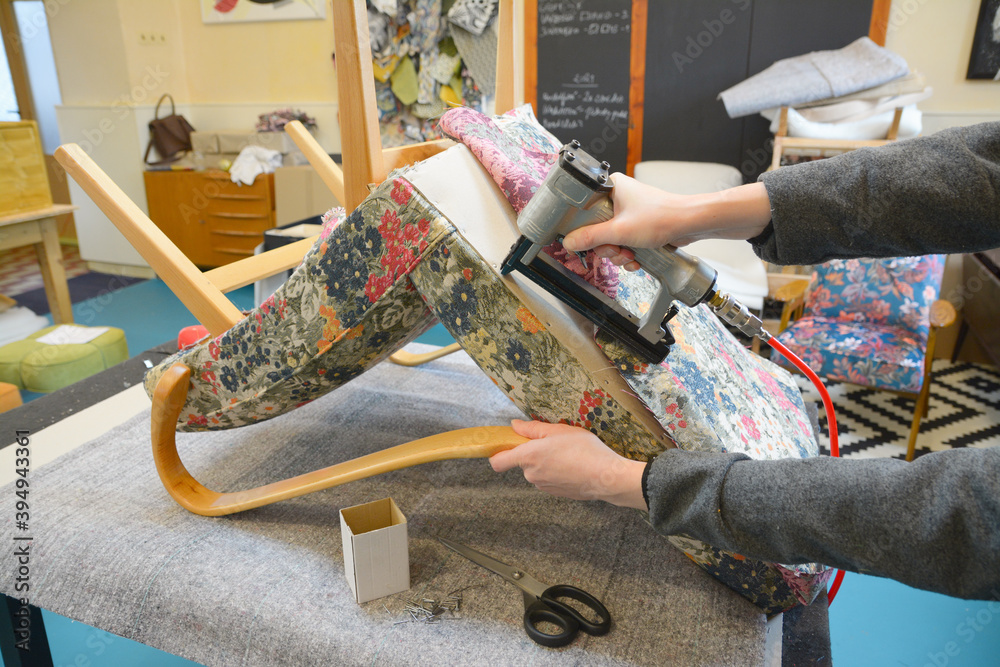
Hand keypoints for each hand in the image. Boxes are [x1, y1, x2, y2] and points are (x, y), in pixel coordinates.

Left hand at [490, 419, 647, 509]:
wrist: (607, 477)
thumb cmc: (585, 450)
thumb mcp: (559, 430)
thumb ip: (532, 428)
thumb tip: (514, 426)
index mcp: (528, 457)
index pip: (498, 462)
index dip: (497, 453)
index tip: (504, 445)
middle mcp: (532, 474)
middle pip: (522, 462)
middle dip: (534, 453)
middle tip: (554, 442)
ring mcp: (543, 486)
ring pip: (537, 471)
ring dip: (546, 462)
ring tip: (568, 454)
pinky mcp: (556, 493)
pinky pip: (549, 479)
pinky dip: (557, 472)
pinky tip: (573, 465)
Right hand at [561, 175, 772, 270]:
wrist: (689, 224)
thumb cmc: (661, 217)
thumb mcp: (619, 231)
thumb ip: (591, 237)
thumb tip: (569, 241)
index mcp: (609, 188)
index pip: (582, 208)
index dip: (582, 228)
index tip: (585, 240)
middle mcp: (617, 198)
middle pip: (595, 228)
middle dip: (606, 246)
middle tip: (615, 249)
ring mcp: (628, 213)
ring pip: (609, 239)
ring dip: (617, 253)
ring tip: (630, 254)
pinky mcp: (637, 226)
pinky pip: (622, 242)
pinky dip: (627, 253)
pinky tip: (636, 258)